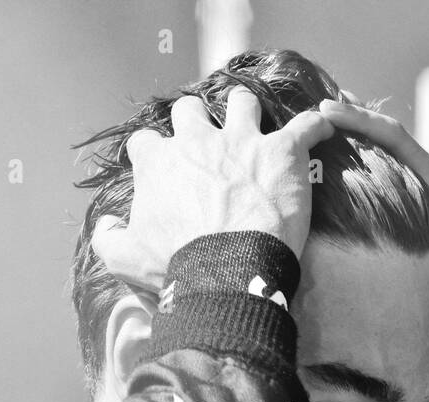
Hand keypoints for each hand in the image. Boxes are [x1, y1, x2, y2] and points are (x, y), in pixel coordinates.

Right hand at [93, 88, 334, 291]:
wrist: (228, 274)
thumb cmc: (175, 268)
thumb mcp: (125, 258)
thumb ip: (108, 237)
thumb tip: (106, 224)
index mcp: (158, 164)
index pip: (146, 143)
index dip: (153, 154)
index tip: (161, 169)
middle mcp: (197, 142)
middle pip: (190, 111)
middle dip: (196, 121)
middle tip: (207, 142)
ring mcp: (242, 141)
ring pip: (242, 101)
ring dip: (246, 110)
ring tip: (254, 124)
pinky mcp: (282, 152)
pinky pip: (306, 125)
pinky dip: (316, 126)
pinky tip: (322, 128)